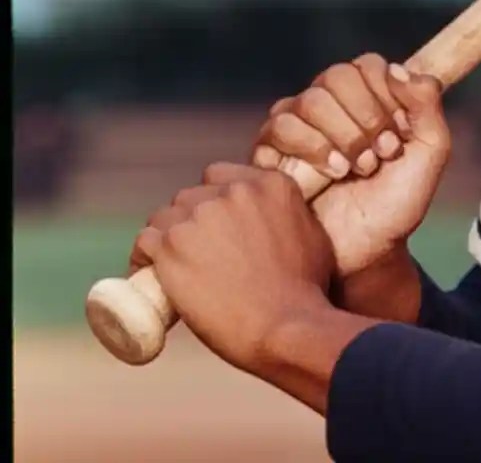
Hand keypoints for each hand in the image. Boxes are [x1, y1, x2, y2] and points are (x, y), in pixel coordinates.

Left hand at [131, 165, 336, 374]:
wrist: (286, 327)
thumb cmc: (306, 291)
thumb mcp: (313, 238)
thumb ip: (290, 217)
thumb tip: (277, 222)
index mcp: (269, 185)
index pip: (222, 176)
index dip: (215, 200)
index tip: (217, 223)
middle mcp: (232, 192)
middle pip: (192, 196)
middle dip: (193, 220)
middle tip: (200, 252)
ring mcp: (197, 216)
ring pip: (165, 217)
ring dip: (168, 238)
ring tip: (175, 267)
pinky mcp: (170, 245)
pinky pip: (145, 242)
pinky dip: (145, 258)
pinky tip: (150, 273)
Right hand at [252, 54, 451, 274]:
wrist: (368, 248)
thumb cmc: (397, 202)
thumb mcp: (430, 154)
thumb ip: (428, 106)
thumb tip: (399, 69)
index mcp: (366, 98)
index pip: (367, 65)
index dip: (386, 97)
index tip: (399, 134)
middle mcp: (328, 105)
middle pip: (337, 77)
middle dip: (366, 119)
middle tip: (380, 155)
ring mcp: (297, 125)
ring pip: (310, 101)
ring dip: (343, 138)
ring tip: (357, 170)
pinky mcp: (271, 150)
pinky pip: (281, 126)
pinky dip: (314, 149)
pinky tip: (332, 174)